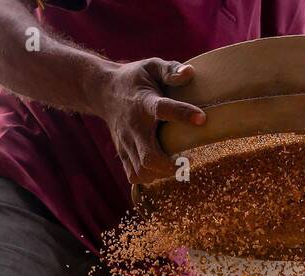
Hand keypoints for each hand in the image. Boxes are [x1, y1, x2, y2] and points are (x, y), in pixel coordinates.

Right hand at [95, 58, 204, 184]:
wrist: (103, 91)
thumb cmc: (135, 79)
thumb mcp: (151, 67)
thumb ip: (170, 70)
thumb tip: (190, 73)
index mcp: (143, 103)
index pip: (162, 109)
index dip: (182, 114)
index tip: (202, 119)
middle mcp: (133, 126)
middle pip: (148, 157)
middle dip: (171, 165)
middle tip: (189, 160)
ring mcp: (125, 143)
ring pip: (142, 170)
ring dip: (162, 174)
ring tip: (177, 165)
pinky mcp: (122, 152)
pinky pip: (134, 175)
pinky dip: (149, 178)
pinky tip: (161, 170)